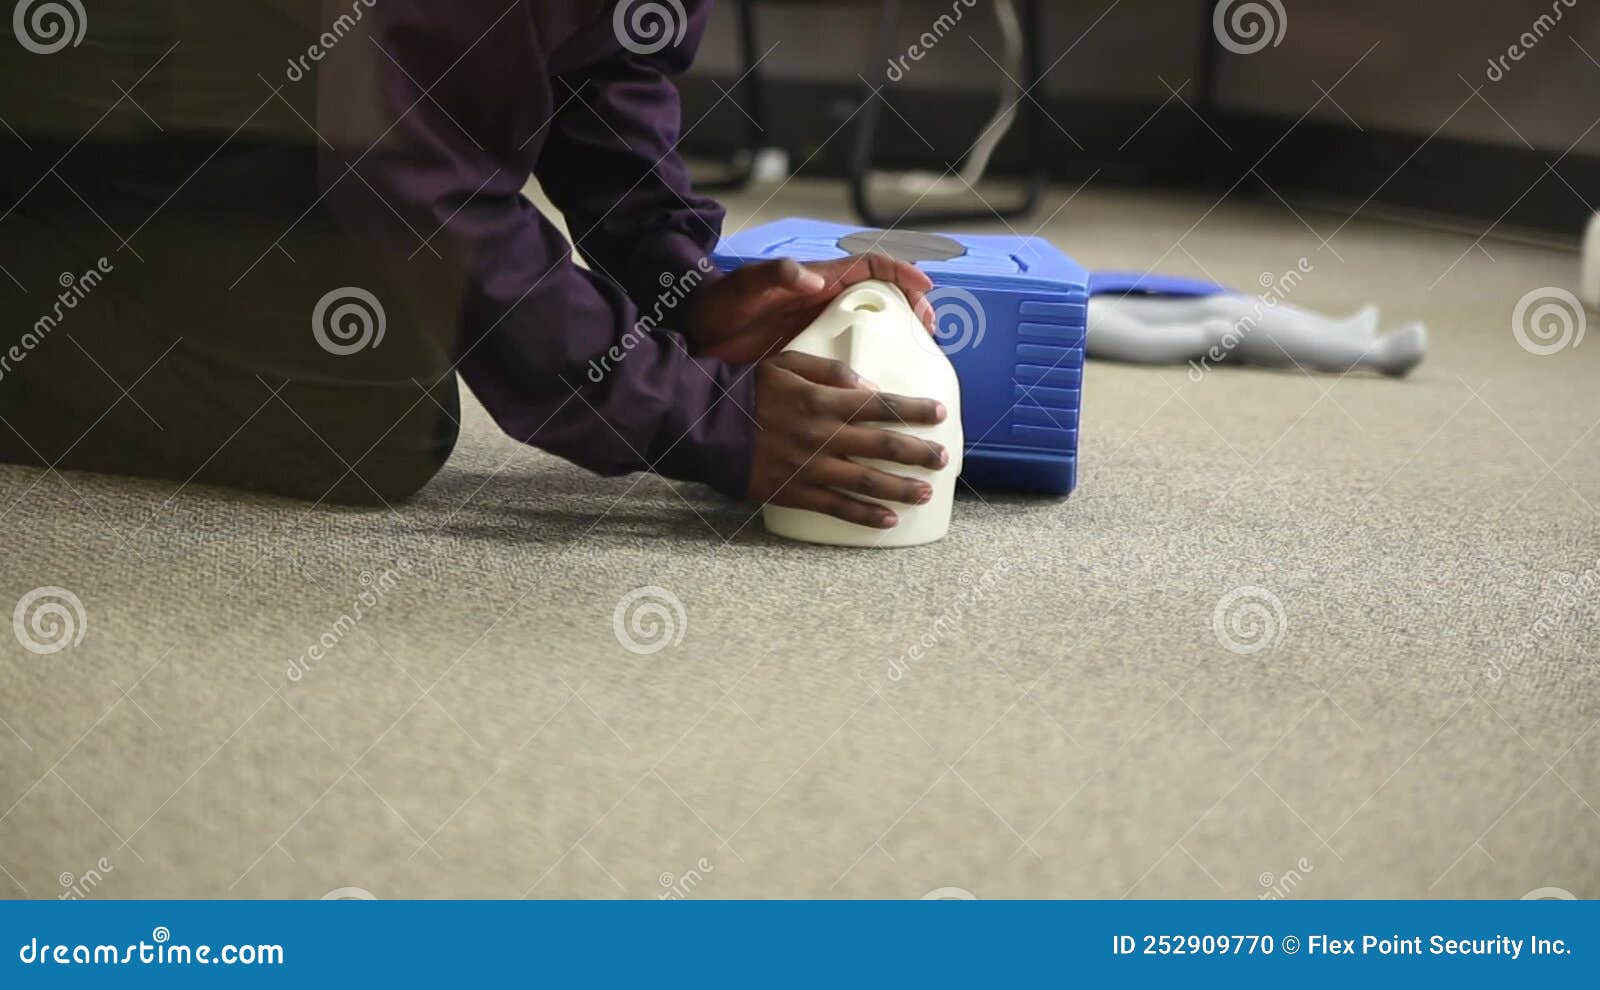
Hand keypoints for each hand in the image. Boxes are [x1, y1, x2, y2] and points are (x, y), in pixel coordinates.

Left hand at [686, 253, 935, 364]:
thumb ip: (775, 276)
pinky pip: (851, 357)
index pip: (870, 267)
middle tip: (930, 330)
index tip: (925, 287)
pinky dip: (872, 367)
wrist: (695, 337)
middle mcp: (824, 303)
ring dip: (898, 339)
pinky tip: (883, 390)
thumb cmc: (719, 305)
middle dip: (911, 308)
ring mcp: (821, 330)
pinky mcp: (812, 357)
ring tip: (920, 357)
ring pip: (872, 329)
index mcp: (817, 281)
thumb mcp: (745, 288)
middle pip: (882, 298)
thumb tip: (810, 278)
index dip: (901, 272)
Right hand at [749, 351, 948, 528]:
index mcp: (824, 401)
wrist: (707, 424)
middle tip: (943, 459)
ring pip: (867, 481)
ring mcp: (811, 467)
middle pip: (883, 445)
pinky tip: (888, 520)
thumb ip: (831, 372)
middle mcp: (824, 435)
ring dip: (900, 487)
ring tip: (924, 492)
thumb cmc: (749, 390)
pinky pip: (837, 507)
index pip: (882, 405)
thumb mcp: (789, 364)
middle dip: (918, 453)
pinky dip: (865, 515)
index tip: (939, 414)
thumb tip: (869, 385)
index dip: (914, 410)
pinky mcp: (795, 491)